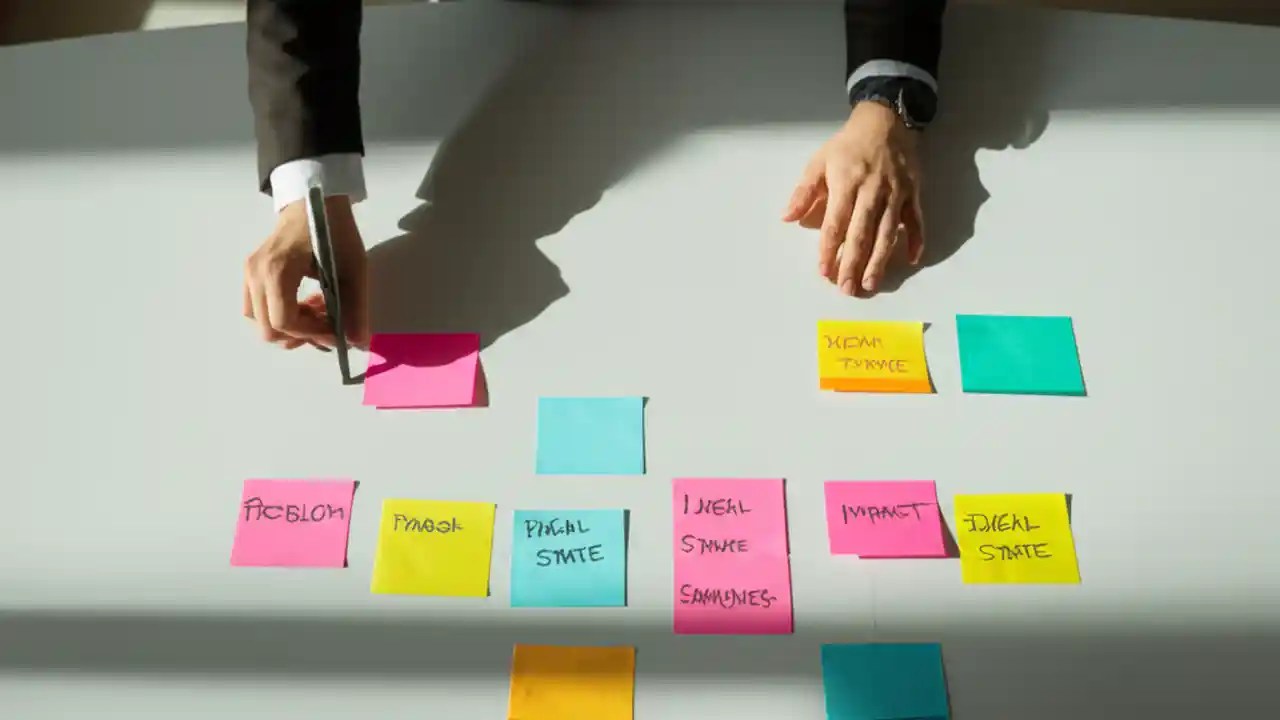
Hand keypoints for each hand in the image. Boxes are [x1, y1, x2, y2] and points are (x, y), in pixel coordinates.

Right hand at [242, 196, 369, 349]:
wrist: (314, 200)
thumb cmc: (334, 230)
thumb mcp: (352, 268)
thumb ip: (355, 307)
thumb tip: (358, 343)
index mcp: (277, 271)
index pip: (284, 321)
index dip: (312, 334)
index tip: (335, 333)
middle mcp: (255, 274)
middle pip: (268, 328)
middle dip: (300, 335)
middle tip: (327, 327)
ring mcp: (249, 273)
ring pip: (260, 321)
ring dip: (290, 327)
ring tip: (317, 314)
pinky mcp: (251, 272)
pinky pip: (257, 308)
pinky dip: (279, 315)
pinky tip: (305, 306)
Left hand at [783, 101, 924, 295]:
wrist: (885, 121)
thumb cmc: (848, 146)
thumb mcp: (819, 162)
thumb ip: (803, 192)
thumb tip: (786, 218)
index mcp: (846, 184)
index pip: (836, 224)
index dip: (829, 249)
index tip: (824, 272)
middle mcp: (872, 192)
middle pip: (862, 234)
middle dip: (854, 264)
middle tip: (847, 289)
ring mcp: (895, 194)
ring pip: (888, 233)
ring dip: (879, 261)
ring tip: (871, 284)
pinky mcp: (913, 193)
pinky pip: (916, 220)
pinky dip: (916, 240)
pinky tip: (912, 260)